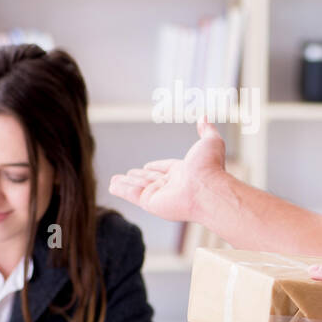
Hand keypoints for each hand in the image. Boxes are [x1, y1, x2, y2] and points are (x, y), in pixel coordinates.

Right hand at [107, 115, 225, 221]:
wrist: (207, 187)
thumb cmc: (210, 167)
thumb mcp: (210, 142)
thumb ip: (207, 130)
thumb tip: (205, 118)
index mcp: (184, 172)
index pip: (166, 169)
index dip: (157, 167)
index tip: (148, 165)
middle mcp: (172, 185)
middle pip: (151, 179)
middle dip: (139, 177)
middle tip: (129, 173)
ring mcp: (160, 195)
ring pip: (139, 187)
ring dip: (127, 183)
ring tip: (114, 179)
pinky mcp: (150, 203)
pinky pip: (131, 194)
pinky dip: (121, 189)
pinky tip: (112, 185)